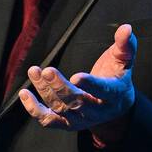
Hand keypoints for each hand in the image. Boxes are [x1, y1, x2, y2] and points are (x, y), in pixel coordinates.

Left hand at [19, 22, 135, 138]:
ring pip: (60, 108)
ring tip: (35, 72)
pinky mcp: (66, 124)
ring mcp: (80, 119)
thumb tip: (126, 28)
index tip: (77, 76)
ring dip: (45, 91)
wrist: (115, 107)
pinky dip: (34, 109)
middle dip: (60, 87)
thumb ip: (125, 45)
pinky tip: (25, 94)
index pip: (103, 91)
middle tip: (47, 71)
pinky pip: (48, 120)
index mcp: (113, 94)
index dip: (90, 85)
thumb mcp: (124, 60)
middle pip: (77, 102)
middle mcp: (96, 110)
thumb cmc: (116, 78)